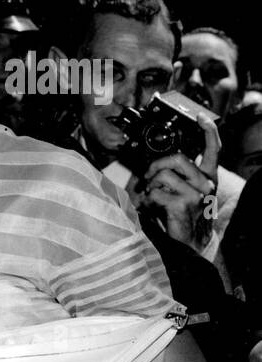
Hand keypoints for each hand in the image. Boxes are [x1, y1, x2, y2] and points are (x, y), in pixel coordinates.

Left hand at [133, 114, 220, 250]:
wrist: (191, 243)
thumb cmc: (184, 216)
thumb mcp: (186, 192)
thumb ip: (178, 176)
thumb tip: (157, 164)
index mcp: (207, 177)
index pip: (213, 149)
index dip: (208, 130)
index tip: (199, 117)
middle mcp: (205, 183)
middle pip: (177, 158)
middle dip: (156, 165)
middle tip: (148, 177)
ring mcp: (196, 194)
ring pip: (164, 175)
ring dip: (150, 184)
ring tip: (151, 194)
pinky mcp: (183, 204)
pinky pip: (156, 192)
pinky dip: (148, 198)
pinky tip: (152, 206)